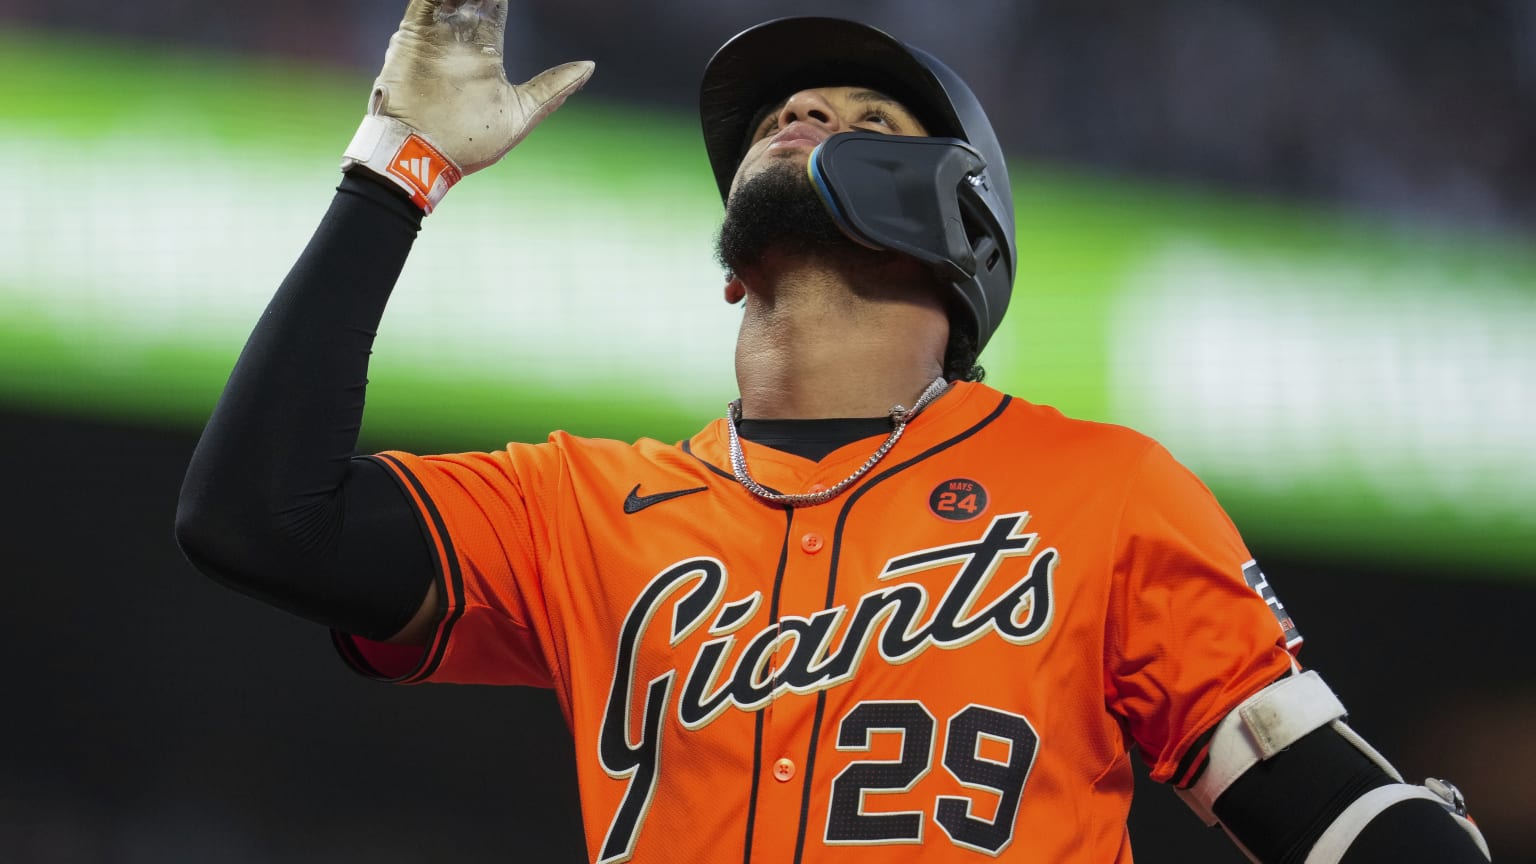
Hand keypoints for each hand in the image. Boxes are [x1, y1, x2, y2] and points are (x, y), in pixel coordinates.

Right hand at [342, 0, 594, 211]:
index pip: (495, 8)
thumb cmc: (470, 143)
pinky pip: (426, 0)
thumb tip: (590, 66)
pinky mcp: (413, 35)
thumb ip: (553, 88)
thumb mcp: (520, 114)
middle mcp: (458, 39)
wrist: (421, 156)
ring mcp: (435, 35)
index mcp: (484, 52)